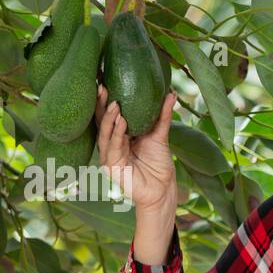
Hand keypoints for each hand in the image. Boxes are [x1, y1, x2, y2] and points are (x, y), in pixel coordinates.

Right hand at [95, 87, 177, 214]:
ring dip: (109, 119)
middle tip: (103, 88)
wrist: (162, 189)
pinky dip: (117, 135)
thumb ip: (162, 116)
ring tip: (115, 105)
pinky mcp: (112, 168)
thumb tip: (171, 93)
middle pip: (101, 123)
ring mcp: (109, 157)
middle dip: (100, 106)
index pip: (107, 116)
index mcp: (118, 137)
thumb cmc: (158, 164)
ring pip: (105, 135)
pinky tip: (121, 123)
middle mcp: (110, 145)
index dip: (103, 101)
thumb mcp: (160, 136)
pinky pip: (114, 148)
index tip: (104, 83)